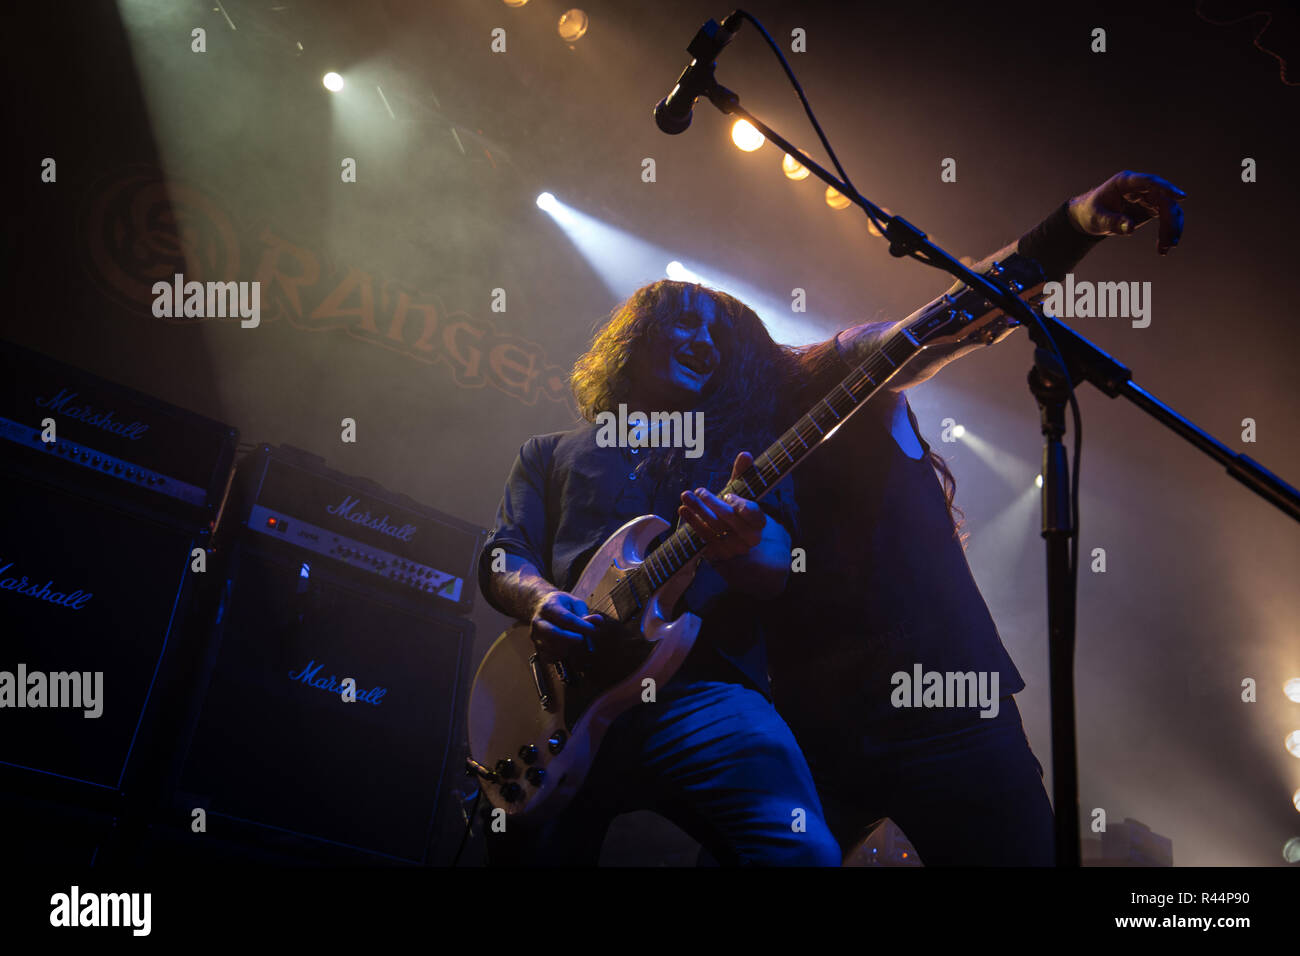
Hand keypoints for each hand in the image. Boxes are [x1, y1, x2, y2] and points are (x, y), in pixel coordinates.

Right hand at [529, 589, 603, 658]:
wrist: (540, 607)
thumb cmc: (561, 605)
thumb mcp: (574, 603)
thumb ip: (585, 613)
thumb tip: (598, 621)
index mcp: (548, 606)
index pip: (565, 618)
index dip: (581, 626)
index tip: (593, 630)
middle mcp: (538, 621)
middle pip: (554, 633)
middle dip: (571, 639)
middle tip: (583, 639)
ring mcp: (536, 635)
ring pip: (552, 647)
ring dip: (568, 648)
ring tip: (575, 641)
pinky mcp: (537, 646)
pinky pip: (549, 656)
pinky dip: (561, 655)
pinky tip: (567, 648)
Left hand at [677, 451, 767, 561]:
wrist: (731, 539)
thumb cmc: (736, 511)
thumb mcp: (740, 493)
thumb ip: (742, 475)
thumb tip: (745, 454)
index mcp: (759, 523)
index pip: (753, 514)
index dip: (740, 505)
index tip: (727, 494)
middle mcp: (749, 538)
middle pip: (730, 519)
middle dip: (713, 503)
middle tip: (700, 490)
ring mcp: (733, 548)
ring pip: (714, 528)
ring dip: (698, 510)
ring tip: (686, 495)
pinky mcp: (717, 554)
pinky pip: (704, 537)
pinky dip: (692, 522)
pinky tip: (683, 509)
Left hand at [1067, 170, 1185, 253]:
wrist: (1089, 217)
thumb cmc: (1091, 212)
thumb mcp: (1097, 218)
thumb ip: (1112, 222)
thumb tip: (1130, 228)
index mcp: (1125, 182)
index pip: (1149, 182)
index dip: (1166, 188)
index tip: (1181, 197)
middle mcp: (1140, 187)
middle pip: (1164, 199)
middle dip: (1170, 221)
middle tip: (1169, 243)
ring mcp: (1148, 196)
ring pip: (1170, 209)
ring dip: (1172, 228)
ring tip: (1166, 249)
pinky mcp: (1152, 207)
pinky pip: (1167, 217)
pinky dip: (1168, 231)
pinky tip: (1164, 247)